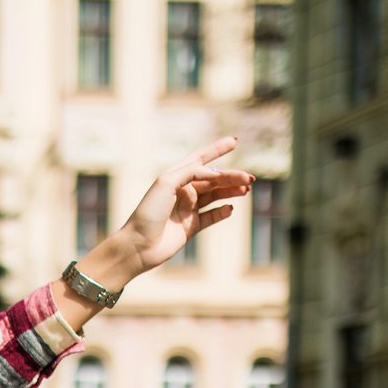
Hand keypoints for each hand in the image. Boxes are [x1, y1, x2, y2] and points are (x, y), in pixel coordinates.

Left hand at [86, 136, 255, 286]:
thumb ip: (191, 172)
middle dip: (231, 176)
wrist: (138, 246)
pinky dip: (222, 212)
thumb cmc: (148, 212)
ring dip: (231, 191)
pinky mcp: (190, 227)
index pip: (200, 159)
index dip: (217, 149)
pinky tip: (230, 208)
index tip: (235, 141)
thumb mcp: (166, 183)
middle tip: (249, 178)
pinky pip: (211, 217)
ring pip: (215, 196)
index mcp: (175, 177)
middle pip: (213, 179)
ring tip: (246, 190)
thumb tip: (214, 173)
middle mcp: (182, 191)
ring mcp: (187, 209)